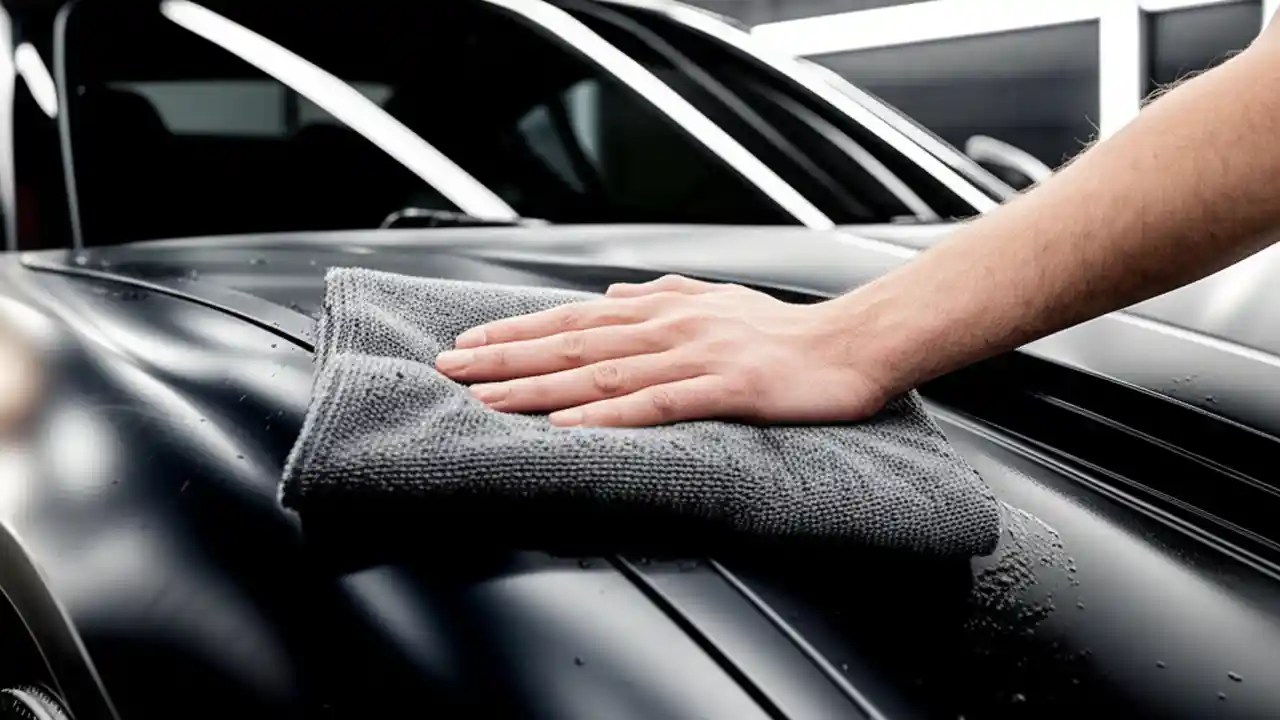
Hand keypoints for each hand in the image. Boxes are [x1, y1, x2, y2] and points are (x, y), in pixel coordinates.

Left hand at [433, 275, 889, 426]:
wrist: (851, 346)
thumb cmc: (783, 331)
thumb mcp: (715, 301)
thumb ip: (660, 296)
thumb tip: (612, 293)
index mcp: (664, 308)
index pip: (574, 318)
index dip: (517, 331)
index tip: (468, 344)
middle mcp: (669, 326)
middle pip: (573, 343)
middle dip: (507, 357)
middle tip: (452, 369)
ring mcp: (696, 356)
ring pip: (602, 373)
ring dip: (540, 387)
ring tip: (488, 399)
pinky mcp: (726, 389)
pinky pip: (657, 405)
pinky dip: (607, 414)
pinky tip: (567, 425)